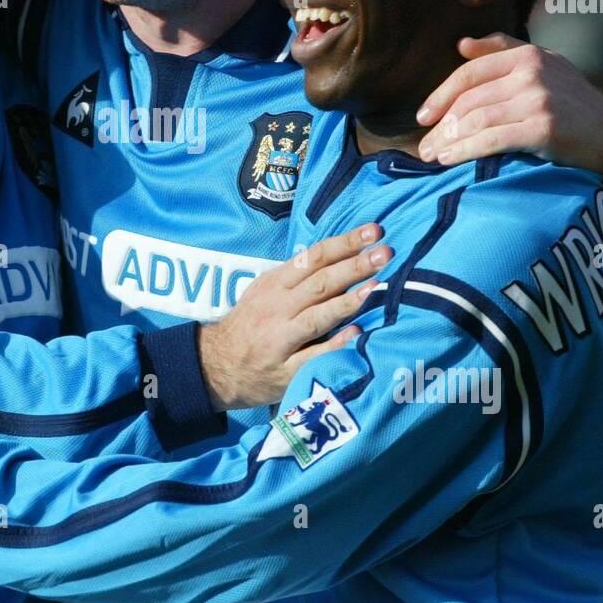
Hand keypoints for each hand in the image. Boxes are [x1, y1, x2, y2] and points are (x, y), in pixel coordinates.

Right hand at [199, 225, 391, 409]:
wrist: (216, 365)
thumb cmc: (249, 324)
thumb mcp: (264, 291)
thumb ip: (296, 276)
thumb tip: (337, 255)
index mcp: (275, 284)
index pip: (313, 257)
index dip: (344, 243)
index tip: (373, 231)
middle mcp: (277, 308)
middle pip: (320, 283)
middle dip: (354, 266)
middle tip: (385, 253)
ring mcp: (280, 339)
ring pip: (317, 317)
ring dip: (348, 302)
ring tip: (376, 287)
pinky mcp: (285, 370)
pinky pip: (313, 356)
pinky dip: (335, 344)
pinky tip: (357, 333)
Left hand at [415, 33, 602, 174]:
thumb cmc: (572, 104)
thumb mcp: (544, 66)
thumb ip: (503, 51)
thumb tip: (461, 44)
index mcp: (527, 56)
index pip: (469, 73)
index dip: (440, 95)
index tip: (422, 116)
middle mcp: (532, 73)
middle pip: (469, 100)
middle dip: (441, 126)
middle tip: (423, 147)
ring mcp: (539, 99)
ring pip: (477, 120)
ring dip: (448, 141)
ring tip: (432, 157)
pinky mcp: (544, 128)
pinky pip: (492, 139)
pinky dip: (465, 151)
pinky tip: (451, 160)